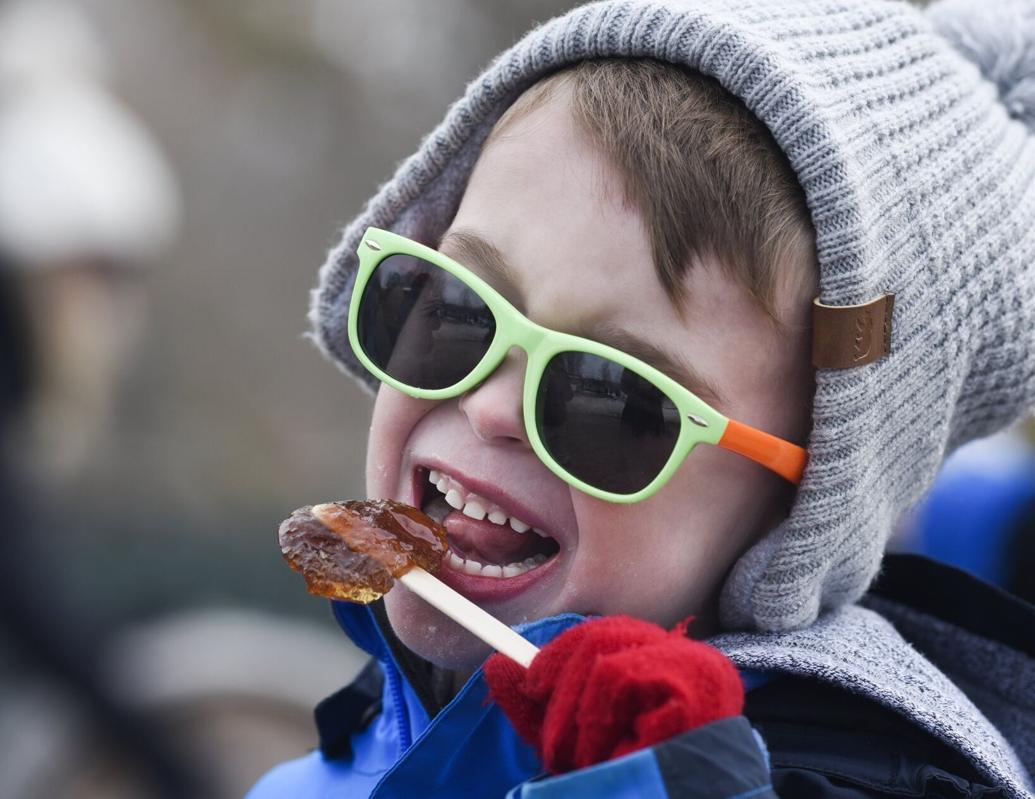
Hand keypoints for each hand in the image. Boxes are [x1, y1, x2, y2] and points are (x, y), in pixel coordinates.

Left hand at [484, 615, 743, 773]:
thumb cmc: (633, 784)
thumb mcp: (576, 743)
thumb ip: (539, 707)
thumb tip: (496, 664)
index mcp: (662, 665)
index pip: (599, 637)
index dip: (555, 657)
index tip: (530, 685)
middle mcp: (685, 657)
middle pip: (596, 639)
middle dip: (561, 691)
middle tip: (554, 745)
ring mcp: (695, 668)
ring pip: (600, 660)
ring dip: (581, 721)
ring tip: (592, 761)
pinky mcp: (695, 686)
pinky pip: (617, 678)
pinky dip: (600, 724)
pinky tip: (616, 758)